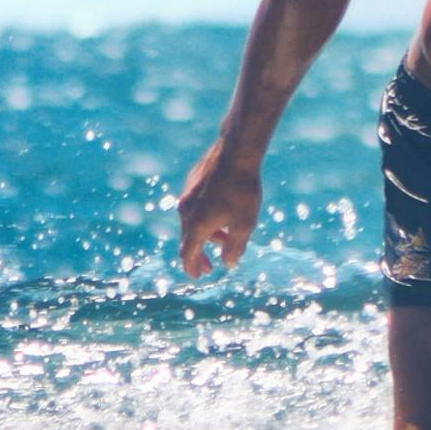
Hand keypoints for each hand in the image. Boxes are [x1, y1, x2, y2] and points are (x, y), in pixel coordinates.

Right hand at [175, 151, 262, 276]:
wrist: (236, 153)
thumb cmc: (242, 191)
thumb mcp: (244, 225)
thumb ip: (235, 248)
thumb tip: (228, 264)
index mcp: (196, 225)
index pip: (188, 254)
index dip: (192, 268)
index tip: (197, 276)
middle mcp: (186, 211)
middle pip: (189, 239)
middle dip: (199, 255)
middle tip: (209, 267)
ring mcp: (187, 195)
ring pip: (192, 222)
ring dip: (207, 235)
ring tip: (225, 237)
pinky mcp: (192, 182)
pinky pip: (195, 206)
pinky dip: (205, 217)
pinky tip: (221, 213)